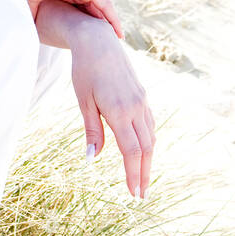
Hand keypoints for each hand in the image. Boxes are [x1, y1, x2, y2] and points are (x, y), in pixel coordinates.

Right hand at [15, 0, 122, 39]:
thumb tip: (29, 30)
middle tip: (106, 42)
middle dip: (99, 26)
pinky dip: (113, 18)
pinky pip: (105, 6)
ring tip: (117, 39)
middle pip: (92, 12)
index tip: (85, 40)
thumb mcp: (33, 1)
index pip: (77, 12)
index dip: (81, 25)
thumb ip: (34, 15)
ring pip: (102, 11)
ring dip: (110, 24)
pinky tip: (119, 32)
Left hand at [68, 18, 155, 199]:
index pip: (132, 151)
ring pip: (150, 137)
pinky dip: (147, 141)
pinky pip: (149, 124)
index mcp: (120, 111)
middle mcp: (136, 107)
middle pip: (146, 148)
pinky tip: (142, 150)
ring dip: (148, 160)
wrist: (98, 41)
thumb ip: (92, 131)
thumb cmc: (84, 71)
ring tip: (142, 178)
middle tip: (141, 195)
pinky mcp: (142, 96)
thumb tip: (92, 159)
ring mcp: (142, 101)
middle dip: (144, 173)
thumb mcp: (84, 101)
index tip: (134, 194)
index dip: (133, 174)